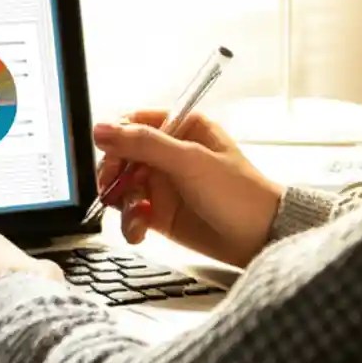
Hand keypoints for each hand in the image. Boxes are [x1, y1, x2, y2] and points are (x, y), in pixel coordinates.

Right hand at [94, 111, 283, 267]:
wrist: (260, 239)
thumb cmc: (238, 194)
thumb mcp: (190, 161)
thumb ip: (144, 144)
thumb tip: (101, 129)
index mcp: (181, 127)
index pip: (133, 123)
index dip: (116, 140)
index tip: (112, 159)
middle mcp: (170, 153)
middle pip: (122, 156)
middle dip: (115, 176)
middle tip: (114, 190)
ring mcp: (164, 183)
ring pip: (123, 187)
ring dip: (123, 203)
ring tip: (139, 215)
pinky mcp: (160, 212)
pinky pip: (131, 213)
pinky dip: (130, 222)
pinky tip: (140, 231)